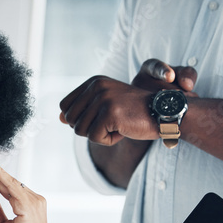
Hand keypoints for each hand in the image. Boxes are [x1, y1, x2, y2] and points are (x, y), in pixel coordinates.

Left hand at [59, 58, 196, 142]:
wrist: (163, 114)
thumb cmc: (134, 114)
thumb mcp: (105, 109)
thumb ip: (82, 111)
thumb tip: (59, 118)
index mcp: (93, 82)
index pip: (64, 108)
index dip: (81, 119)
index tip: (104, 116)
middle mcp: (96, 86)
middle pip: (70, 121)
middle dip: (89, 129)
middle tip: (113, 122)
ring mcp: (102, 98)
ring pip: (80, 131)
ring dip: (100, 135)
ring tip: (119, 125)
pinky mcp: (109, 113)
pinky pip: (95, 138)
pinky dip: (109, 140)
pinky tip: (124, 130)